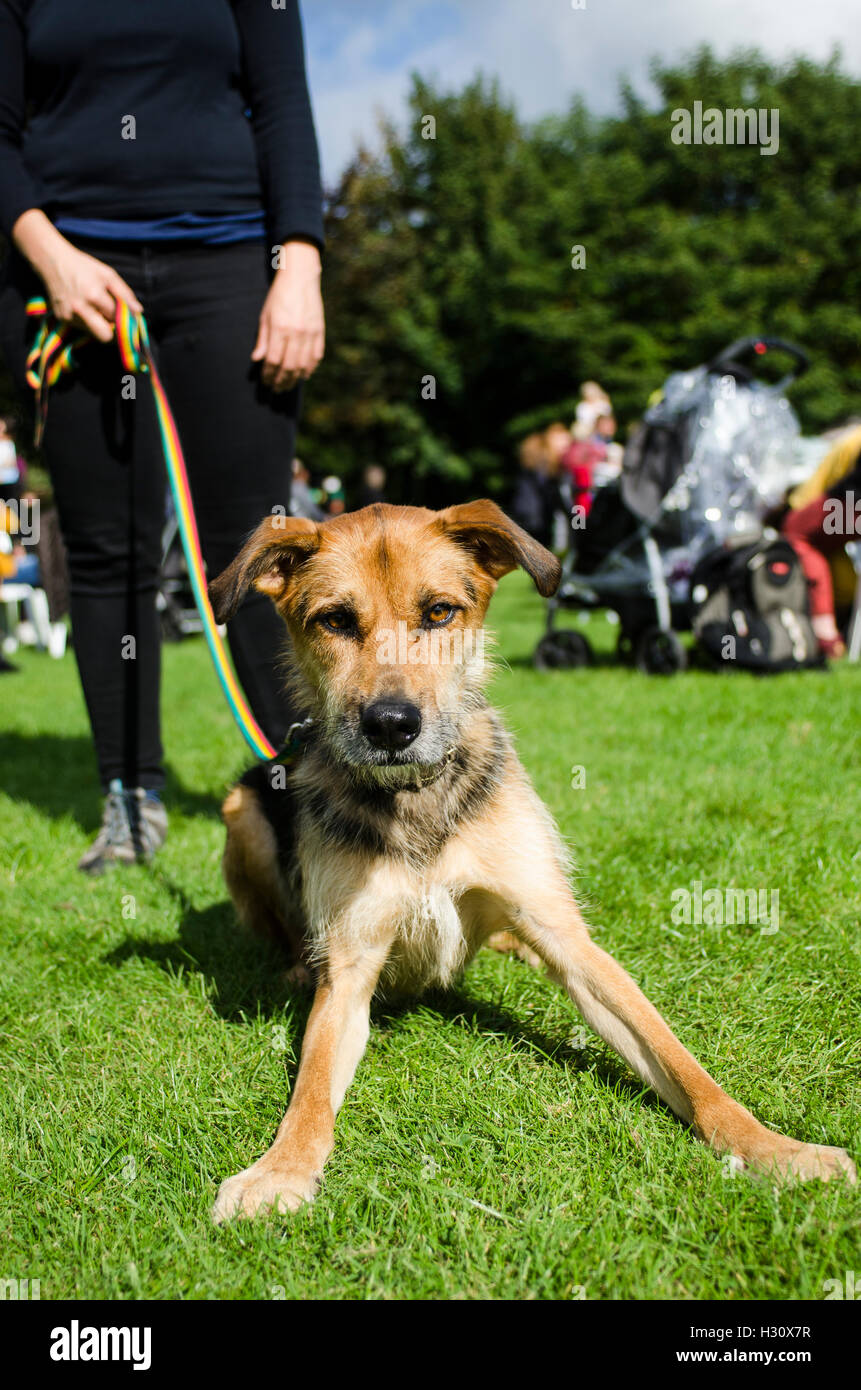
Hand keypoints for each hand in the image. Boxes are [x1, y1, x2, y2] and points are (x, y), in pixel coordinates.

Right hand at [12, 210, 141, 341]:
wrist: (52, 261)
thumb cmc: (84, 266)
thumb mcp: (108, 274)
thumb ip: (124, 294)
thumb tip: (138, 312)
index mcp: (94, 295)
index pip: (117, 319)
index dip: (126, 322)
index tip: (131, 322)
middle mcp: (80, 309)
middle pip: (105, 337)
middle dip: (114, 333)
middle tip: (118, 325)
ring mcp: (69, 316)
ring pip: (93, 333)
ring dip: (100, 326)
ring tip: (98, 310)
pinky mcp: (61, 319)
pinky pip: (81, 328)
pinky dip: (88, 322)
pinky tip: (86, 308)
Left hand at [251, 241, 324, 391]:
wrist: (300, 278)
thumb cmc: (279, 297)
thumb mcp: (265, 316)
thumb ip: (262, 339)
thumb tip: (257, 359)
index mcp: (280, 328)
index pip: (273, 360)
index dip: (269, 374)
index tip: (265, 381)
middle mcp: (296, 333)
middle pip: (289, 366)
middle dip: (281, 381)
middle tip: (276, 389)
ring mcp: (310, 333)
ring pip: (303, 365)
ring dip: (295, 378)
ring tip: (288, 385)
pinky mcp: (320, 332)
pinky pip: (316, 357)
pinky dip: (310, 368)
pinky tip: (304, 375)